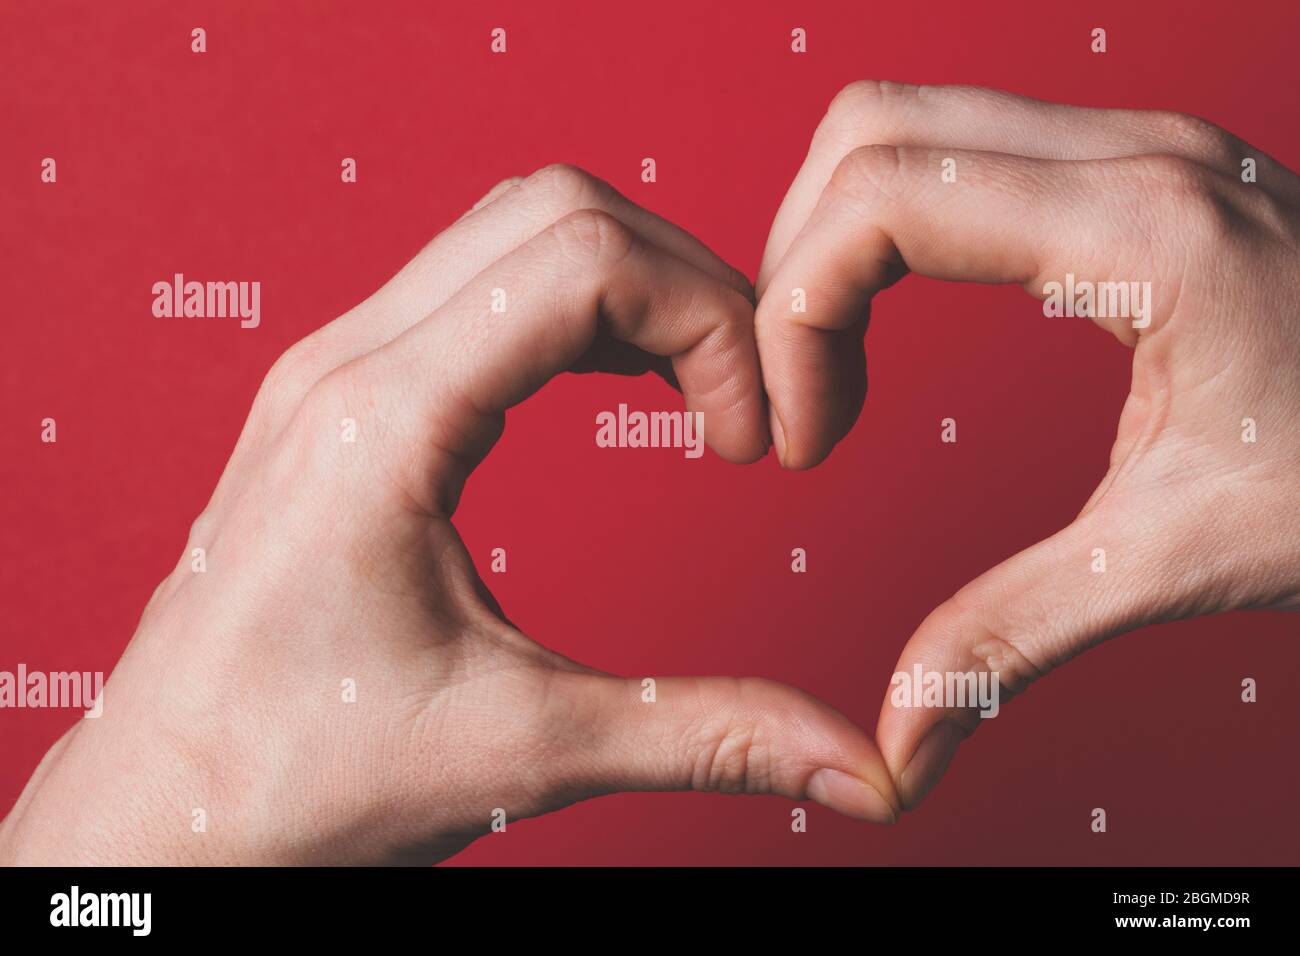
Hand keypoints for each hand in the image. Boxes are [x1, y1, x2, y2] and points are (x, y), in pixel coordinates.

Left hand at [0, 166, 903, 865]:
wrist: (164, 814)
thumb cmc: (300, 781)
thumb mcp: (522, 752)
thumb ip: (705, 736)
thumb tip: (860, 769)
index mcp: (383, 422)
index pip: (585, 258)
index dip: (712, 322)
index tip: (752, 441)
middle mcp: (347, 364)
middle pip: (559, 211)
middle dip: (687, 288)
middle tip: (743, 405)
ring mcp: (334, 370)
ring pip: (514, 231)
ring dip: (632, 289)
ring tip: (696, 394)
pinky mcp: (340, 398)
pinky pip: (475, 287)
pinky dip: (573, 310)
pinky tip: (618, 384)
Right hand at [755, 81, 1299, 808]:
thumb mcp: (1179, 557)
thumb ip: (1012, 637)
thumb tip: (897, 742)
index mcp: (1142, 233)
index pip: (884, 197)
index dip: (794, 313)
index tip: (802, 435)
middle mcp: (1136, 154)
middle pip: (869, 133)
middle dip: (795, 264)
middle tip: (804, 396)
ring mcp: (1140, 146)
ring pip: (904, 124)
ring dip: (833, 237)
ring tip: (834, 359)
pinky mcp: (1136, 168)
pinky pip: (959, 147)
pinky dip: (888, 224)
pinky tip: (895, 314)